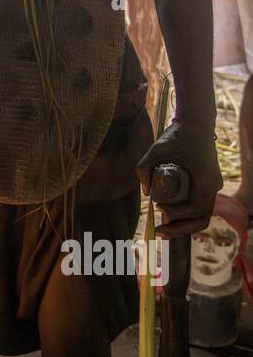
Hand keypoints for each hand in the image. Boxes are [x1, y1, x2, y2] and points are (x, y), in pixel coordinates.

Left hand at [135, 120, 222, 236]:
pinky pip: (199, 208)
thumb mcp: (156, 148)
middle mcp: (213, 186)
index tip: (157, 207)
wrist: (195, 124)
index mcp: (205, 179)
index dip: (176, 213)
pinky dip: (186, 216)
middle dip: (180, 229)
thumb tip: (144, 193)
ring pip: (202, 216)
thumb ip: (144, 168)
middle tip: (159, 232)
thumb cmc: (177, 135)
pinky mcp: (207, 186)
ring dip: (183, 226)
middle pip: (201, 219)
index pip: (195, 208)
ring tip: (162, 230)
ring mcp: (212, 187)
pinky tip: (169, 219)